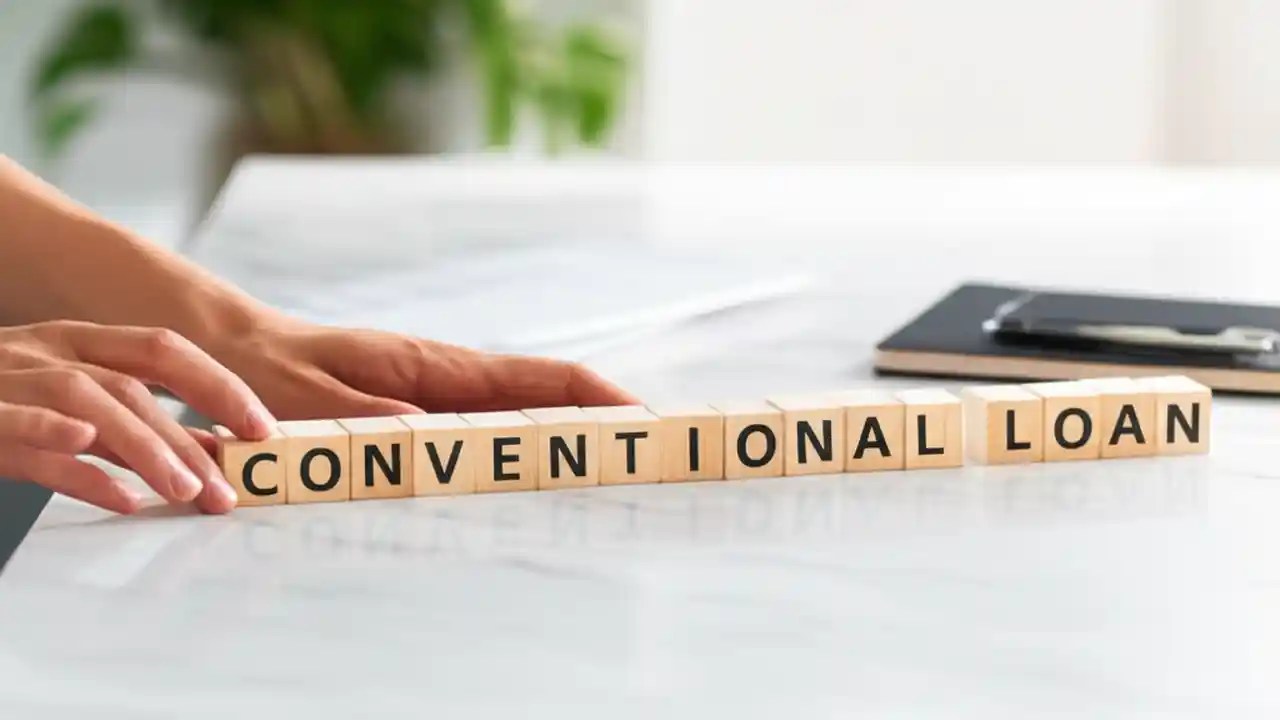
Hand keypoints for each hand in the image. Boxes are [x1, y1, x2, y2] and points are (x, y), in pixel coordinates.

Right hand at [0, 321, 273, 513]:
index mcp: (78, 340)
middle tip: (228, 490)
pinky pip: (28, 441)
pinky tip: (117, 497)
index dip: (218, 385)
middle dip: (187, 439)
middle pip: (131, 387)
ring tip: (186, 493)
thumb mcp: (72, 403)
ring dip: (145, 450)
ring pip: (88, 405)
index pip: (164, 349)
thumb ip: (136, 425)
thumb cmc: (1, 403)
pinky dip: (75, 466)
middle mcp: (45, 351)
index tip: (262, 428)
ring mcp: (6, 382)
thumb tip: (213, 453)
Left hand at [208, 315, 637, 419]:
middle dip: (602, 412)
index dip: (590, 395)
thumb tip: (436, 434)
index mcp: (431, 366)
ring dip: (573, 426)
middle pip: (544, 392)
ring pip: (524, 407)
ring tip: (621, 455)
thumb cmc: (271, 373)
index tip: (637, 414)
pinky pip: (491, 423)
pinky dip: (530, 437)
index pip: (532, 378)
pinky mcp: (425, 407)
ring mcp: (441, 389)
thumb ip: (370, 417)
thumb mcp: (311, 400)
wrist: (239, 349)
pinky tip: (549, 461)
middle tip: (654, 440)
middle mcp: (448, 374)